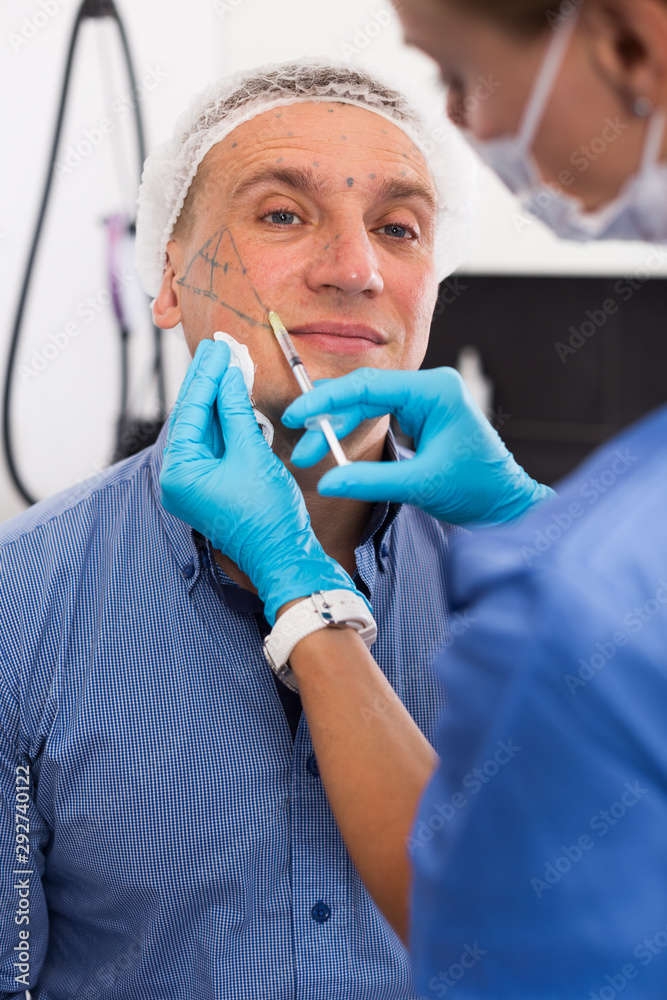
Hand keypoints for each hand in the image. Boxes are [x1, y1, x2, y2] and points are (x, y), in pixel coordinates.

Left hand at [160, 340, 363, 624]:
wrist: (285, 557)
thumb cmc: (268, 515)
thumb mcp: (252, 455)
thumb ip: (237, 412)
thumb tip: (228, 376)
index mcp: (179, 473)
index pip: (190, 412)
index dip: (206, 376)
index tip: (216, 347)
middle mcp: (181, 478)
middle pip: (195, 418)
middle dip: (210, 382)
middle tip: (219, 347)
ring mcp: (198, 482)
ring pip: (208, 429)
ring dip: (221, 398)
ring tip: (228, 362)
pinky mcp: (215, 485)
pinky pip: (219, 445)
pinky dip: (229, 420)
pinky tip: (236, 394)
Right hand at [282, 367, 554, 524]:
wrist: (506, 505)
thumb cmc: (479, 489)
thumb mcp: (421, 486)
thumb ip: (371, 481)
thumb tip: (328, 482)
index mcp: (435, 391)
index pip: (369, 386)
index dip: (328, 399)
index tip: (298, 414)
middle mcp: (429, 388)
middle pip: (363, 393)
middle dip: (328, 417)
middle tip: (300, 442)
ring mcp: (424, 401)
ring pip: (367, 404)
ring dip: (338, 426)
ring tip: (310, 452)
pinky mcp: (419, 416)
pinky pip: (378, 416)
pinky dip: (354, 431)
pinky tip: (333, 445)